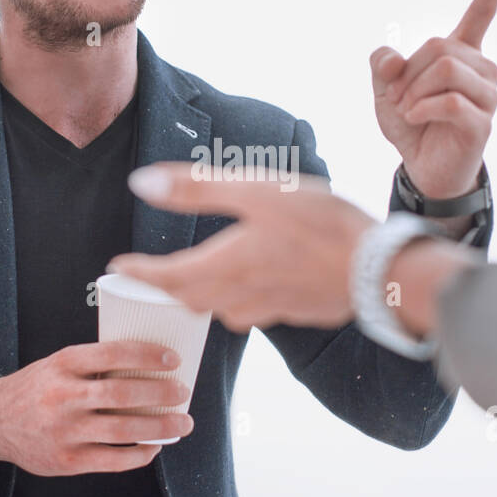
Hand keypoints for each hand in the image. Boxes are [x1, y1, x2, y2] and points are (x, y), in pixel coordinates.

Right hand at [0, 341, 194, 474]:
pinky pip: (113, 460)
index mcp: (63, 364)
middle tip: (183, 392)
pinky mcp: (67, 461)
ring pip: (122, 431)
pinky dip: (139, 455)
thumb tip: (148, 364)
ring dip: (160, 428)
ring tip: (182, 424)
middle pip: (121, 394)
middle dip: (160, 394)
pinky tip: (154, 447)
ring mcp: (65, 431)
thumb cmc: (37, 388)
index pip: (113, 353)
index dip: (148, 356)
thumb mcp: (57, 364)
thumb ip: (93, 364)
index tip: (173, 360)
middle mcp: (64, 397)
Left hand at [106, 168, 374, 331]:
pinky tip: (247, 287)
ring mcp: (267, 308)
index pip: (164, 275)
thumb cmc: (319, 224)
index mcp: (222, 265)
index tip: (118, 266)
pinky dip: (235, 300)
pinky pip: (251, 312)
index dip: (139, 271)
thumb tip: (141, 184)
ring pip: (218, 309)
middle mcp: (238, 295)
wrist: (378, 267)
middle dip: (164, 287)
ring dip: (198, 297)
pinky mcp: (294, 311)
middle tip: (147, 276)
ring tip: (191, 282)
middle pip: (188, 297)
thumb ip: (196, 190)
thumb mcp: (255, 192)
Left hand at [370, 0, 496, 198]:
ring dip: (414, 90)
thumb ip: (383, 65)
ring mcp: (487, 96)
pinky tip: (414, 118)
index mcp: (461, 55)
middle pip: (441, 47)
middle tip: (395, 97)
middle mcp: (482, 70)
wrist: (421, 168)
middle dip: (408, 72)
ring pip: (447, 69)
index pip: (480, 15)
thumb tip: (396, 59)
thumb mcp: (385, 90)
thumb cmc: (410, 125)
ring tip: (406, 110)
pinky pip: (451, 100)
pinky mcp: (483, 121)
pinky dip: (422, 108)